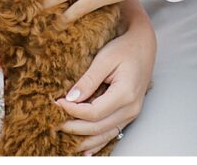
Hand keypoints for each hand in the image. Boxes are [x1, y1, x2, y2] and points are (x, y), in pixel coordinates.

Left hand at [57, 18, 155, 153]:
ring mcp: (131, 114)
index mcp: (125, 94)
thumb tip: (71, 98)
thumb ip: (88, 80)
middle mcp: (130, 109)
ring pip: (104, 135)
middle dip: (73, 127)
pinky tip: (85, 151)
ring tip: (63, 139)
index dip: (72, 111)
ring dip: (83, 139)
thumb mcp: (105, 58)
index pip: (93, 112)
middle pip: (97, 127)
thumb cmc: (124, 48)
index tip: (57, 103)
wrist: (143, 46)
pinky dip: (97, 143)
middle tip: (53, 122)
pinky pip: (111, 133)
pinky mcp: (128, 115)